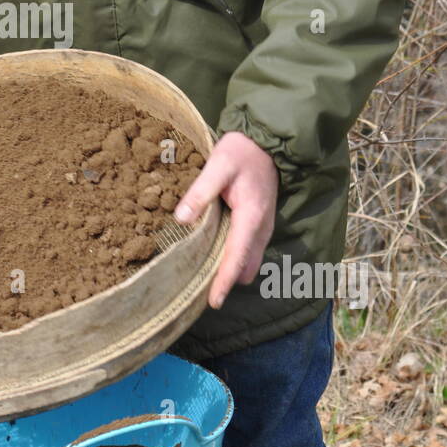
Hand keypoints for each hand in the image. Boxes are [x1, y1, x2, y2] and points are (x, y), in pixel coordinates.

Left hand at [174, 131, 277, 309]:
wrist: (266, 144)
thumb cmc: (241, 153)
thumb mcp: (218, 165)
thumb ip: (200, 192)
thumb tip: (181, 219)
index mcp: (251, 217)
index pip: (237, 257)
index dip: (225, 281)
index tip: (214, 302)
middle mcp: (261, 229)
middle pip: (245, 266)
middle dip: (227, 281)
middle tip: (201, 293)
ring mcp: (263, 228)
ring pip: (249, 262)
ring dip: (232, 272)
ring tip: (205, 280)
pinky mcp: (260, 225)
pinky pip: (249, 252)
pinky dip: (236, 260)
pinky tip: (215, 258)